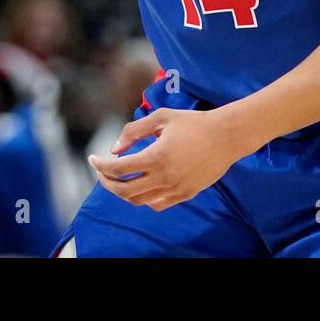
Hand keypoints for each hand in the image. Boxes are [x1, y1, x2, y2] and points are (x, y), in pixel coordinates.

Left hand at [87, 107, 250, 211]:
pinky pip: (157, 203)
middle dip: (106, 182)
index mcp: (156, 156)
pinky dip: (143, 198)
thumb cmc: (193, 122)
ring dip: (123, 192)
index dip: (100, 165)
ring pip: (139, 200)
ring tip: (118, 179)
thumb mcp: (161, 117)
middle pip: (124, 190)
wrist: (226, 136)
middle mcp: (164, 177)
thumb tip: (115, 148)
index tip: (93, 158)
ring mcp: (175, 188)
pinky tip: (141, 185)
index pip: (118, 169)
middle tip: (101, 172)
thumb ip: (134, 131)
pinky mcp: (185, 194)